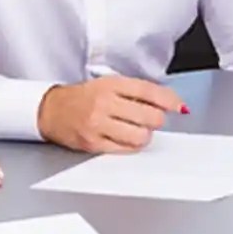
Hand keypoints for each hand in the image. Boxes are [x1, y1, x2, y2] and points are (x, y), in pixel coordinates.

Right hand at [37, 76, 186, 153]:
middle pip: (149, 116)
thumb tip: (170, 103)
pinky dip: (131, 146)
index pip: (148, 91)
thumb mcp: (110, 84)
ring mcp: (98, 124)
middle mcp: (105, 103)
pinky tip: (126, 138)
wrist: (52, 109)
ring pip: (140, 136)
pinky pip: (125, 149)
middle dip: (156, 120)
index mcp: (112, 84)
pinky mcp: (93, 143)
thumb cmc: (85, 97)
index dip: (169, 100)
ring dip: (145, 135)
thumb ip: (138, 91)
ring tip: (137, 130)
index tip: (180, 107)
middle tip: (150, 119)